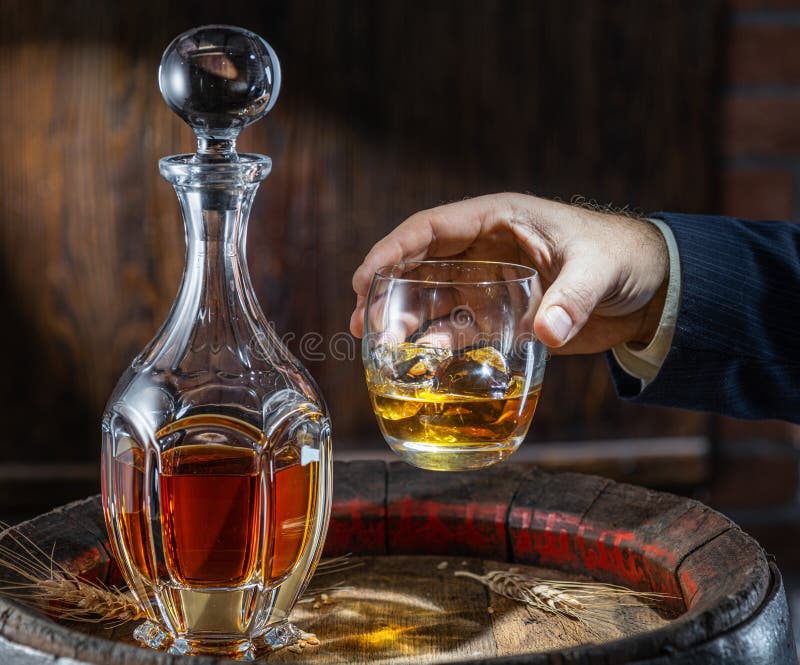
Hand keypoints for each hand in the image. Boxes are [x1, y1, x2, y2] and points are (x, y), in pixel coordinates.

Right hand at [350, 193, 668, 354]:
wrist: (648, 288)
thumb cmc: (623, 257)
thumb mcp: (598, 269)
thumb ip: (573, 297)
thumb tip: (547, 331)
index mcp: (498, 220)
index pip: (431, 228)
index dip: (392, 249)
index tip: (365, 277)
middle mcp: (483, 250)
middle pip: (419, 265)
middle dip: (386, 291)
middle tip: (364, 324)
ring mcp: (488, 283)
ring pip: (432, 299)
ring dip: (406, 321)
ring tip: (383, 349)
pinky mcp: (500, 313)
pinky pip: (458, 328)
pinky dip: (437, 344)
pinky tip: (422, 362)